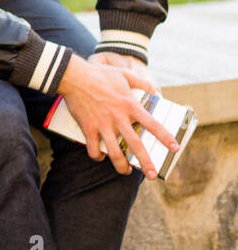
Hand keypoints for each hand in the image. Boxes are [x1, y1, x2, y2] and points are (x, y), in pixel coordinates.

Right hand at [57, 54, 178, 178]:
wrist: (73, 77)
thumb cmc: (99, 75)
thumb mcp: (125, 74)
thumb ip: (143, 83)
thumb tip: (157, 92)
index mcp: (130, 105)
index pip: (152, 125)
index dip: (165, 138)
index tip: (175, 148)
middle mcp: (118, 118)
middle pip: (136, 145)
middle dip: (146, 163)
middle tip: (152, 174)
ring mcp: (102, 125)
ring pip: (114, 152)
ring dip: (121, 166)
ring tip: (125, 171)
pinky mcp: (88, 128)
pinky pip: (93, 148)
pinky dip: (98, 156)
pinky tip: (101, 157)